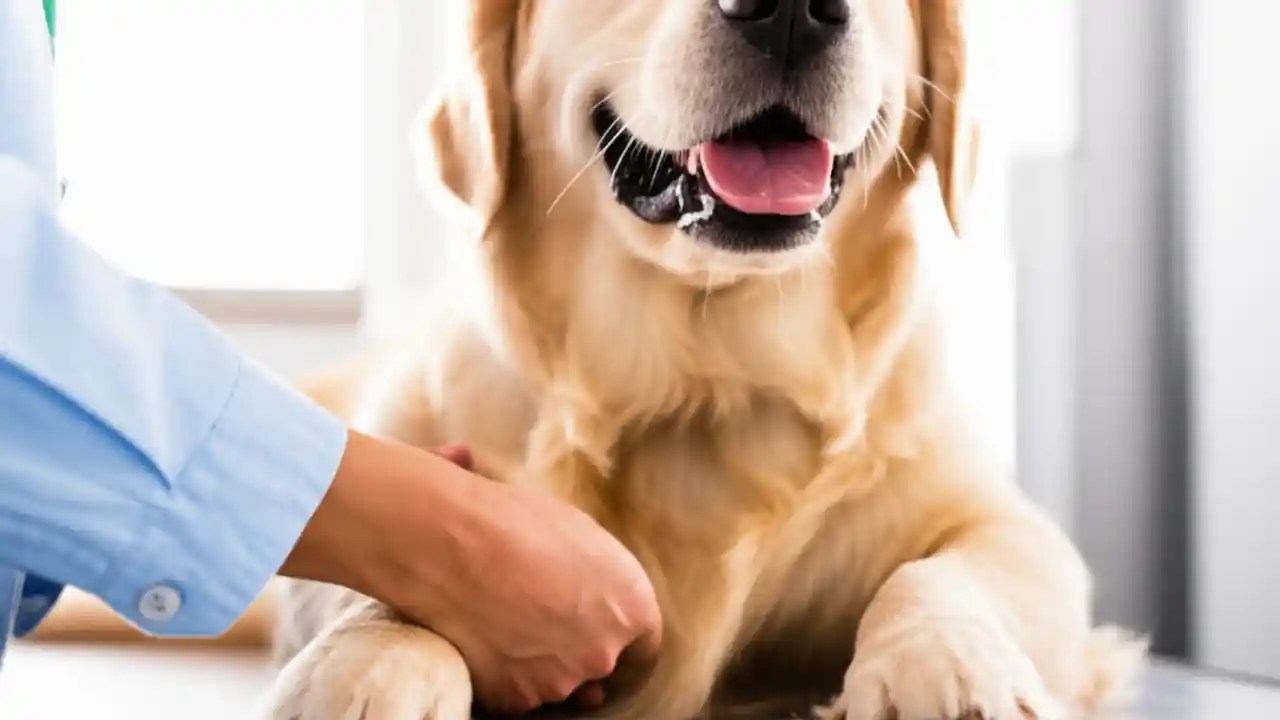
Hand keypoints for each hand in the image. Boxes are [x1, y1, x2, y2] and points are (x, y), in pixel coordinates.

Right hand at [281, 431, 662, 714]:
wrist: (449, 542)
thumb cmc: (515, 522)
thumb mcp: (581, 533)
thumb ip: (601, 576)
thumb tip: (595, 590)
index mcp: (632, 608)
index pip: (643, 642)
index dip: (617, 632)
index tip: (598, 625)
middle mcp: (603, 653)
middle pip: (599, 662)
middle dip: (577, 644)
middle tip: (540, 613)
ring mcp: (558, 682)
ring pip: (557, 679)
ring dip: (540, 660)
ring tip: (505, 617)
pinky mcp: (514, 699)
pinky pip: (516, 692)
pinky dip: (503, 673)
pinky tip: (485, 635)